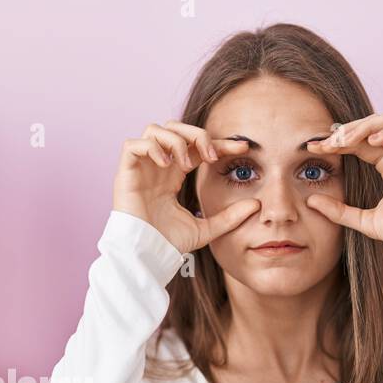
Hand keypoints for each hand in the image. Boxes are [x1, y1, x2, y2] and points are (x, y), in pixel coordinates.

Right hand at [112, 122, 261, 253]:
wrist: (145, 254)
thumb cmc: (168, 242)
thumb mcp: (206, 228)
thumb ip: (229, 217)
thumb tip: (256, 205)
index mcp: (174, 174)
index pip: (197, 147)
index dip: (219, 142)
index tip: (242, 147)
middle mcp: (158, 166)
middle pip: (176, 128)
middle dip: (197, 135)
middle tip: (211, 155)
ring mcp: (141, 167)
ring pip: (155, 129)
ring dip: (175, 141)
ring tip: (184, 165)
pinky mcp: (125, 172)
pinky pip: (134, 144)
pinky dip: (152, 147)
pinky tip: (166, 164)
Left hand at [304, 112, 382, 256]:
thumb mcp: (365, 221)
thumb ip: (339, 211)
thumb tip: (310, 201)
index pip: (360, 144)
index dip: (337, 142)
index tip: (313, 147)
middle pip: (374, 127)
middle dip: (348, 130)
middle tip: (328, 141)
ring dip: (367, 125)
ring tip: (346, 139)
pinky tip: (373, 140)